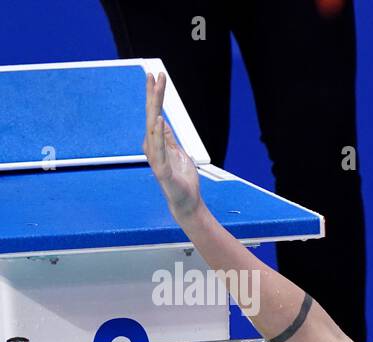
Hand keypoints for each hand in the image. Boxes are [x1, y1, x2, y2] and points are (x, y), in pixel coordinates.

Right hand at [142, 72, 202, 220]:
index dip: (155, 95)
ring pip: (153, 127)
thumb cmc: (181, 179)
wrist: (186, 201)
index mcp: (157, 142)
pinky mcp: (162, 168)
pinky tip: (159, 119)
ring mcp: (156, 157)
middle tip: (154, 74)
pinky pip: (159, 148)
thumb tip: (162, 122)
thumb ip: (168, 138)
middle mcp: (152, 146)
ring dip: (154, 106)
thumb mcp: (177, 153)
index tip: (156, 76)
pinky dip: (158, 133)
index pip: (155, 113)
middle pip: (152, 115)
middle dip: (153, 94)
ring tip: (156, 88)